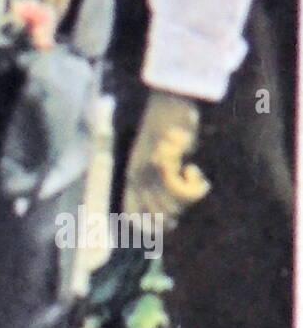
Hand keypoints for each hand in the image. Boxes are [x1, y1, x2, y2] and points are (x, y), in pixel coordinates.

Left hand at [124, 92, 210, 231]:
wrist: (170, 100)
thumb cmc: (168, 126)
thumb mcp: (160, 155)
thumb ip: (162, 180)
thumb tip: (170, 214)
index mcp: (132, 174)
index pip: (132, 212)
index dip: (149, 226)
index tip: (170, 225)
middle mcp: (138, 176)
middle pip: (159, 216)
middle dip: (177, 209)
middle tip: (188, 189)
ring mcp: (150, 172)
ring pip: (172, 207)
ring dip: (187, 196)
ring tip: (192, 177)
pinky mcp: (165, 165)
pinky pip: (184, 192)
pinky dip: (195, 186)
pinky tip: (195, 172)